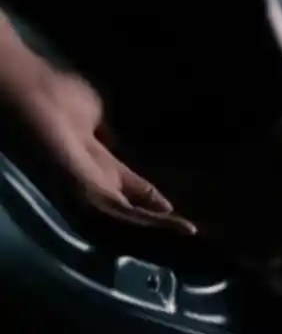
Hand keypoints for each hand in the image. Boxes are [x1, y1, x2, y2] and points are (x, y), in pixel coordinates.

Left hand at [0, 14, 193, 235]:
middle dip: (166, 231)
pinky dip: (155, 226)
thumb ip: (103, 130)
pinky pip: (124, 220)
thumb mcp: (91, 113)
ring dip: (165, 236)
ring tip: (196, 241)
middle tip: (200, 242)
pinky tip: (183, 228)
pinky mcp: (85, 198)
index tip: (184, 218)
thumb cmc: (53, 94)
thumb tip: (110, 135)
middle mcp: (91, 189)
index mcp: (94, 170)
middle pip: (134, 219)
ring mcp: (86, 197)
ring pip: (132, 227)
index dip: (157, 209)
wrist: (29, 92)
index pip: (132, 198)